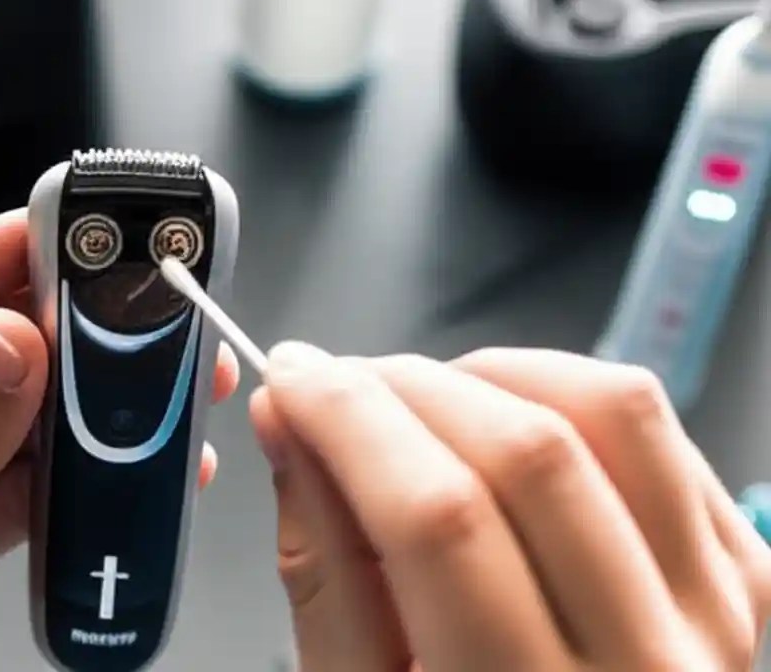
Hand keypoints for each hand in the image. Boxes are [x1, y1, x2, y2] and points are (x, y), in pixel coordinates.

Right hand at [250, 344, 770, 670]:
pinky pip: (660, 435)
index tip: (294, 382)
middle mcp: (646, 665)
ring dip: (490, 374)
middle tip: (335, 383)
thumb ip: (323, 568)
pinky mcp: (739, 575)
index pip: (440, 518)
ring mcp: (713, 615)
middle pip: (527, 453)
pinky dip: (566, 394)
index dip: (350, 422)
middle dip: (403, 386)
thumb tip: (290, 426)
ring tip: (417, 398)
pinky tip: (500, 419)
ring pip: (614, 414)